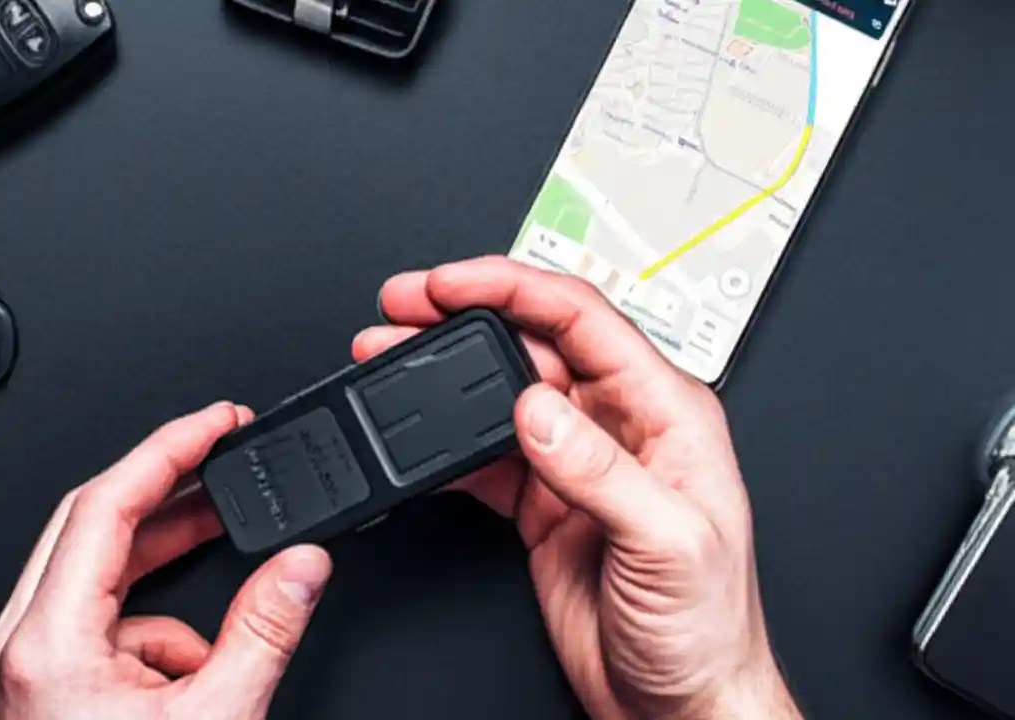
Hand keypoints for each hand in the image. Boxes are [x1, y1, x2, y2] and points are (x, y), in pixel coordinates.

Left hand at [0, 402, 332, 719]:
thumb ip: (265, 631)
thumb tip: (301, 566)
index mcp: (45, 648)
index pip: (105, 505)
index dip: (168, 448)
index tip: (214, 421)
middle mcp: (17, 652)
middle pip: (92, 527)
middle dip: (168, 493)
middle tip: (224, 460)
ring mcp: (22, 672)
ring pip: (98, 578)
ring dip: (167, 571)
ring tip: (233, 561)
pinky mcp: (41, 691)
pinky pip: (102, 628)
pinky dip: (154, 633)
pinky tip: (197, 669)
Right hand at [354, 258, 800, 719]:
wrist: (683, 707)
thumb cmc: (707, 628)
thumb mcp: (669, 543)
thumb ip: (600, 471)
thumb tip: (537, 409)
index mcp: (666, 413)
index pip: (583, 320)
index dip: (512, 289)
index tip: (452, 285)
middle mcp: (618, 427)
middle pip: (530, 344)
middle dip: (463, 318)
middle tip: (404, 307)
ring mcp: (576, 464)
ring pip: (499, 393)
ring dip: (443, 375)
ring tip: (389, 355)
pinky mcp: (543, 504)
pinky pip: (485, 455)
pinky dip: (445, 443)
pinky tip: (416, 435)